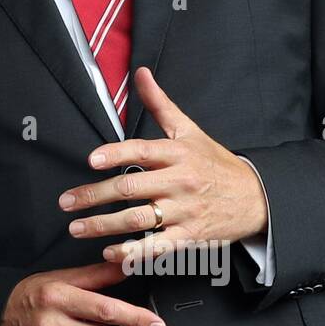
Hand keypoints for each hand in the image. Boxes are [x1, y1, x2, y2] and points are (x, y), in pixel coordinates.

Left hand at [58, 68, 267, 263]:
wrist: (257, 198)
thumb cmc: (216, 163)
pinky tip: (110, 252)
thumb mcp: (190, 130)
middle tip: (67, 201)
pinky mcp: (190, 236)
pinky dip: (133, 252)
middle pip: (132, 188)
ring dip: (104, 226)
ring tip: (77, 228)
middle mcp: (181, 181)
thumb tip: (140, 73)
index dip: (115, 154)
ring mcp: (185, 210)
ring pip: (139, 220)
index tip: (91, 160)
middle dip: (95, 195)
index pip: (143, 151)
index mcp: (179, 153)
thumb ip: (160, 104)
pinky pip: (157, 246)